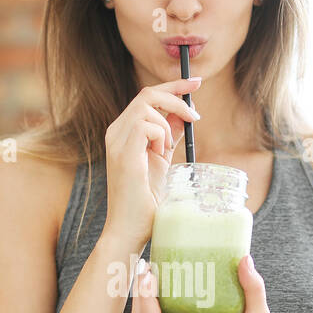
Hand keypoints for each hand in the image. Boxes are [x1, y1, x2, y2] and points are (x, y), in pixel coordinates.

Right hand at [103, 79, 201, 251]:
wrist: (130, 230)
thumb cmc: (145, 202)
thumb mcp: (162, 162)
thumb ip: (170, 137)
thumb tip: (186, 115)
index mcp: (123, 133)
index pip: (147, 97)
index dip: (173, 85)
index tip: (196, 82)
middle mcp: (116, 133)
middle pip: (147, 93)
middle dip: (177, 94)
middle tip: (196, 113)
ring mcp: (116, 141)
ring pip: (147, 106)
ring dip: (167, 124)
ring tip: (167, 150)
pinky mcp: (122, 152)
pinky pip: (146, 124)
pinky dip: (161, 136)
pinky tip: (159, 155)